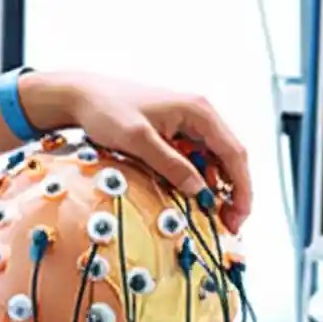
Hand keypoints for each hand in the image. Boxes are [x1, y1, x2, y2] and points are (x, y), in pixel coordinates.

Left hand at [21, 71, 251, 232]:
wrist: (80, 96)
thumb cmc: (106, 110)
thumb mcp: (138, 140)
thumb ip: (171, 165)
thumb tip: (202, 193)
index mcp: (199, 111)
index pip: (234, 153)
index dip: (242, 188)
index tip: (239, 217)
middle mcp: (199, 115)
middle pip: (228, 158)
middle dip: (232, 192)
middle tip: (228, 225)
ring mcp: (186, 123)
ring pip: (212, 161)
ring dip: (214, 188)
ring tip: (210, 217)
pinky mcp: (172, 132)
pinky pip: (193, 159)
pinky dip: (195, 179)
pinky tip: (189, 198)